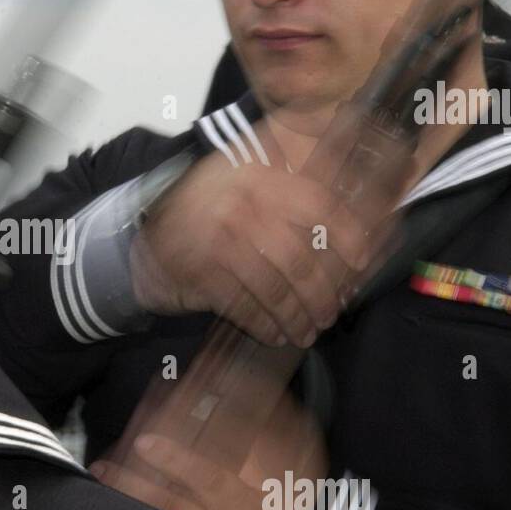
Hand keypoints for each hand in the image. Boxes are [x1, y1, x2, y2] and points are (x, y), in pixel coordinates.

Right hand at [130, 149, 389, 347]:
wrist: (149, 240)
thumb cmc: (208, 213)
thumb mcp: (247, 182)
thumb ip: (291, 187)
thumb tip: (358, 209)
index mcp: (259, 176)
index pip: (318, 203)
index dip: (346, 234)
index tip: (361, 262)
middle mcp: (240, 204)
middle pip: (299, 258)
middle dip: (321, 294)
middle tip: (331, 312)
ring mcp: (218, 240)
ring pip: (275, 289)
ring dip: (296, 317)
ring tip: (306, 330)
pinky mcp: (201, 274)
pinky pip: (244, 307)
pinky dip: (264, 326)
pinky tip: (275, 334)